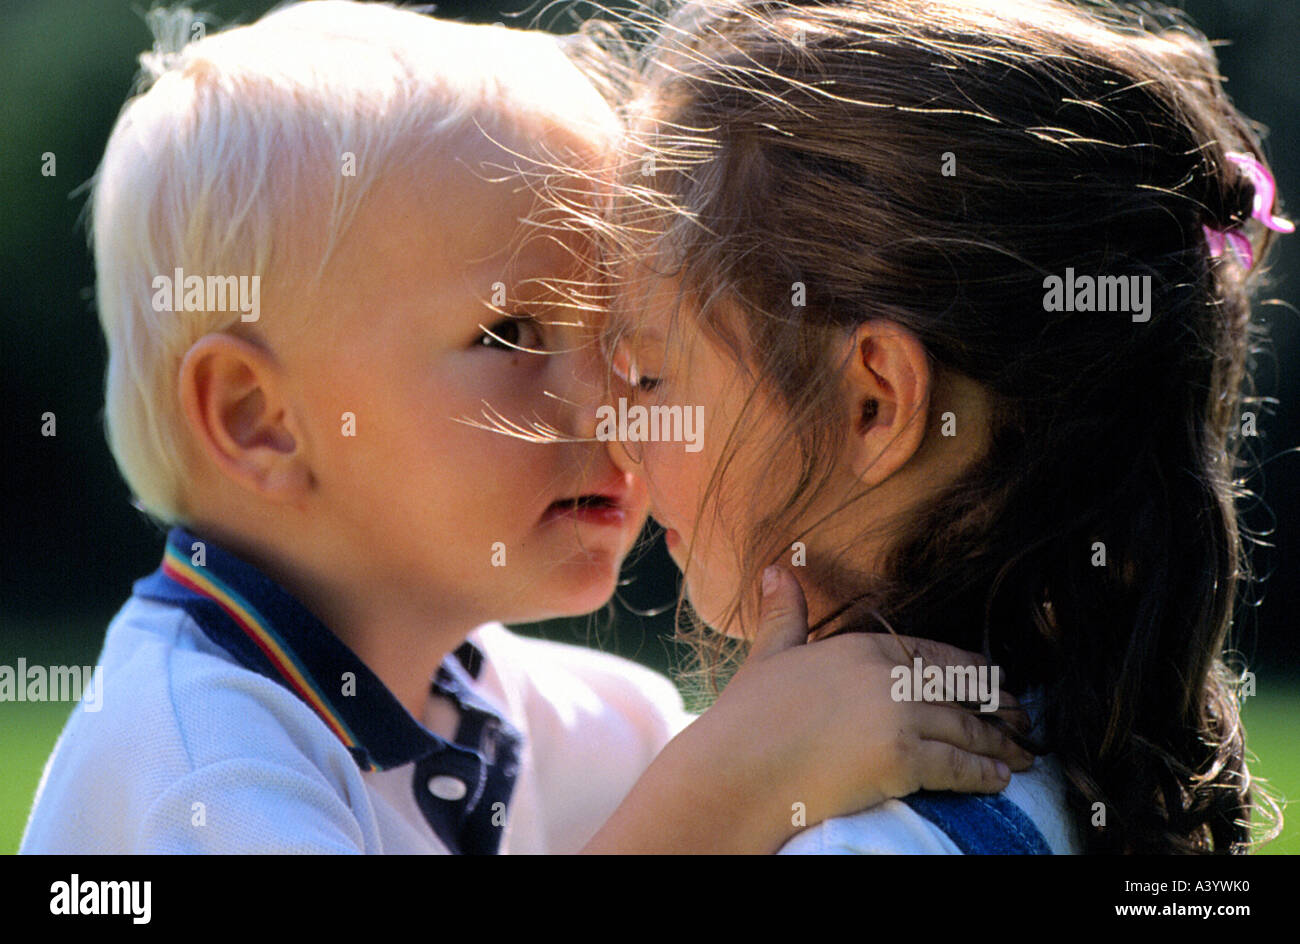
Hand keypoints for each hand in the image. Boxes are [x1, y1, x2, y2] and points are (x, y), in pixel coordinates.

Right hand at [711, 564, 1033, 841]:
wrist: (735, 768)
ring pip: (964, 729)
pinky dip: (982, 773)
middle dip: (997, 707)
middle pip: (958, 690)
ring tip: (1020, 755)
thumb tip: (778, 568)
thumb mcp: (769, 655)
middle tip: (1024, 720)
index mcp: (861, 647)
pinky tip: (998, 779)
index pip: (932, 653)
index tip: (993, 681)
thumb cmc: (746, 717)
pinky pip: (956, 766)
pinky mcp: (901, 759)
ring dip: (998, 744)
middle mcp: (887, 676)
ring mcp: (898, 716)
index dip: (969, 670)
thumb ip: (785, 614)